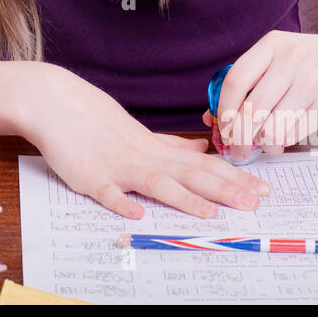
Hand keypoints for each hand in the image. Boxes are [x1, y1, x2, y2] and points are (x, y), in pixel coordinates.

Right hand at [23, 64, 270, 219]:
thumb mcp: (139, 131)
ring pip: (157, 183)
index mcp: (155, 150)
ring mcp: (116, 166)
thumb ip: (170, 145)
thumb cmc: (94, 118)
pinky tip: (137, 214)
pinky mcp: (89, 176)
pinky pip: (107, 192)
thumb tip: (203, 150)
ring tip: (211, 214)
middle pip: (190, 175)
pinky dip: (121, 202)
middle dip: (225, 190)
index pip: (202, 165)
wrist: (54, 102)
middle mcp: (142, 158)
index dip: (234, 178)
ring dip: (185, 199)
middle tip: (255, 204)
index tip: (263, 189)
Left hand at [207, 30, 317, 159]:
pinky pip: (294, 134)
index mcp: (272, 44)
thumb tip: (212, 116)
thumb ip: (252, 82)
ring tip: (263, 145)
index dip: (223, 110)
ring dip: (263, 144)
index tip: (221, 128)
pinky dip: (283, 144)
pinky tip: (282, 141)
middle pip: (251, 109)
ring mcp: (312, 83)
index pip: (235, 81)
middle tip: (236, 150)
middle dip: (239, 137)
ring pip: (271, 127)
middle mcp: (291, 60)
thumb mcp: (284, 58)